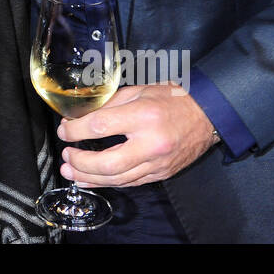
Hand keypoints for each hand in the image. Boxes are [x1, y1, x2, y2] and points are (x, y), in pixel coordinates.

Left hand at [56, 84, 218, 187]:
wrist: (208, 115)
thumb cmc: (174, 99)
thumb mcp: (139, 90)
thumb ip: (110, 103)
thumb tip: (82, 116)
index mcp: (143, 116)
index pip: (100, 126)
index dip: (75, 130)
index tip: (65, 130)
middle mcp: (151, 143)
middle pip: (108, 163)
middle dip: (81, 162)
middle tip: (66, 156)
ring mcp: (158, 162)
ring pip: (118, 178)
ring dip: (89, 177)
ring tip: (71, 172)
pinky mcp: (161, 173)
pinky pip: (130, 182)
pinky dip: (108, 182)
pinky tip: (91, 180)